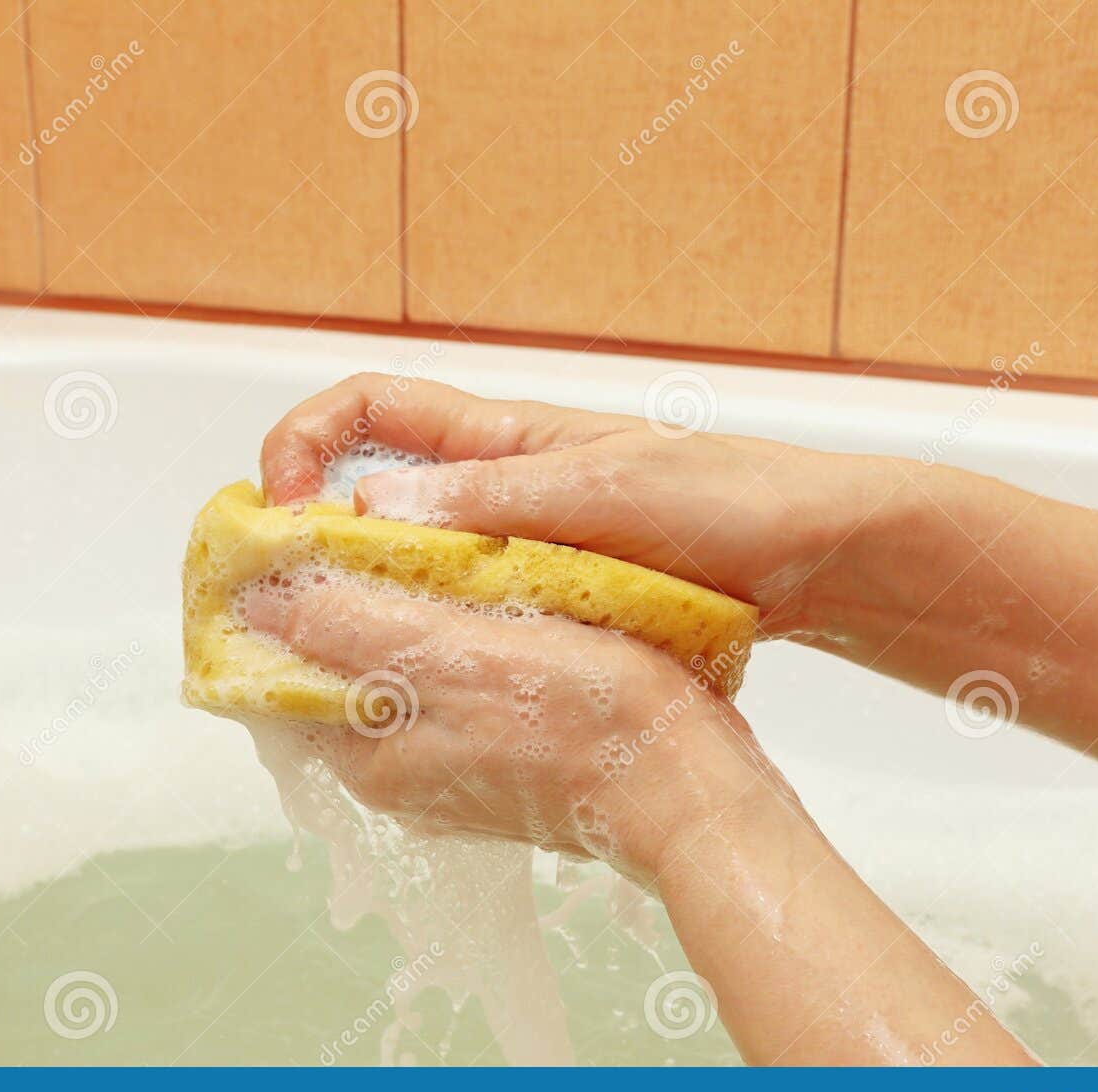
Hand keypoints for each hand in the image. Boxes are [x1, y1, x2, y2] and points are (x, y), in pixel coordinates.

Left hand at [241, 573, 802, 886]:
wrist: (688, 779)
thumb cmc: (584, 718)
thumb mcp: (449, 659)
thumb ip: (348, 631)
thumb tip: (257, 604)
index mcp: (371, 758)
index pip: (285, 674)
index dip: (280, 602)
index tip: (295, 537)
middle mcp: (401, 773)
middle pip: (340, 669)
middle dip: (347, 596)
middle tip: (370, 526)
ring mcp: (455, 765)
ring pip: (401, 671)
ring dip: (405, 611)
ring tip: (431, 549)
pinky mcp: (505, 752)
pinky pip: (455, 681)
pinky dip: (457, 635)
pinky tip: (487, 598)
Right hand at [260, 374, 913, 638]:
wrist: (815, 556)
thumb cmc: (726, 500)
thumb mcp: (605, 492)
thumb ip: (493, 501)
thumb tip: (368, 509)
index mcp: (503, 436)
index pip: (369, 406)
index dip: (306, 440)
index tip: (282, 505)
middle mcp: (499, 488)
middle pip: (373, 493)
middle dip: (316, 536)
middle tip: (285, 605)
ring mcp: (524, 546)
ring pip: (415, 563)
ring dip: (370, 597)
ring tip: (340, 655)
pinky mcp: (553, 600)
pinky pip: (468, 612)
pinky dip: (431, 637)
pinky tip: (424, 679)